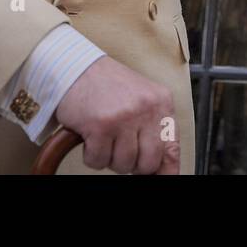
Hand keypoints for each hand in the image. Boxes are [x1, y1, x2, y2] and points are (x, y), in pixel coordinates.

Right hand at [53, 56, 179, 173]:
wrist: (75, 67)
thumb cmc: (107, 86)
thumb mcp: (140, 100)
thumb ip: (153, 128)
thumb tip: (166, 170)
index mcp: (161, 102)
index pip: (171, 148)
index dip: (166, 171)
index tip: (161, 179)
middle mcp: (146, 109)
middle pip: (148, 163)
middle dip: (133, 164)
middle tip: (120, 149)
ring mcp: (124, 117)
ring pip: (122, 165)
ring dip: (109, 157)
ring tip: (104, 136)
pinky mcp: (100, 126)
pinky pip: (98, 161)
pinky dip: (91, 155)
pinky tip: (90, 136)